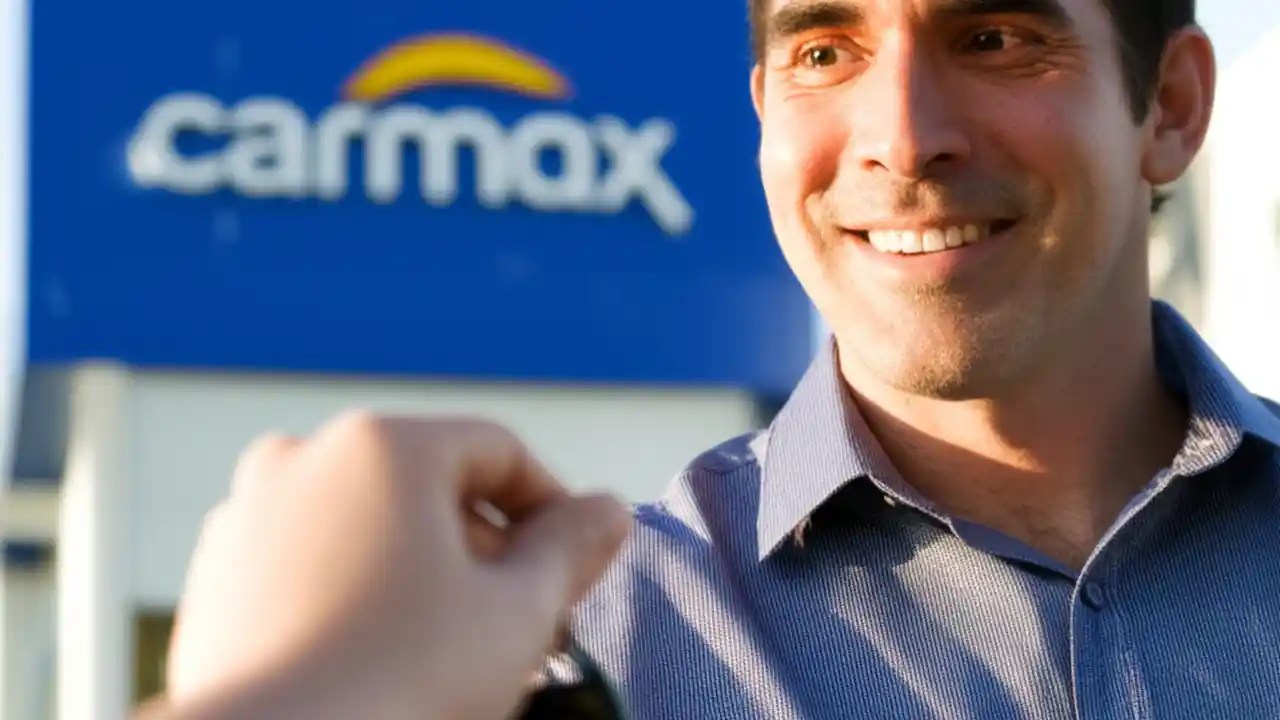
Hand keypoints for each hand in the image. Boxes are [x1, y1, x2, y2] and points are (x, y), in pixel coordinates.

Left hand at [152, 412, 630, 719]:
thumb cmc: (400, 685)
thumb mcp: (517, 613)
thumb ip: (571, 548)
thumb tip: (610, 510)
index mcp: (383, 445)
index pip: (500, 451)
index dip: (553, 506)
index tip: (576, 566)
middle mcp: (305, 456)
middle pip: (430, 484)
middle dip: (485, 545)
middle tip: (522, 617)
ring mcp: (249, 513)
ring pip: (369, 522)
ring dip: (423, 568)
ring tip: (453, 644)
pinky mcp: (216, 572)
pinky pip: (312, 558)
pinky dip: (359, 587)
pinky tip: (383, 653)